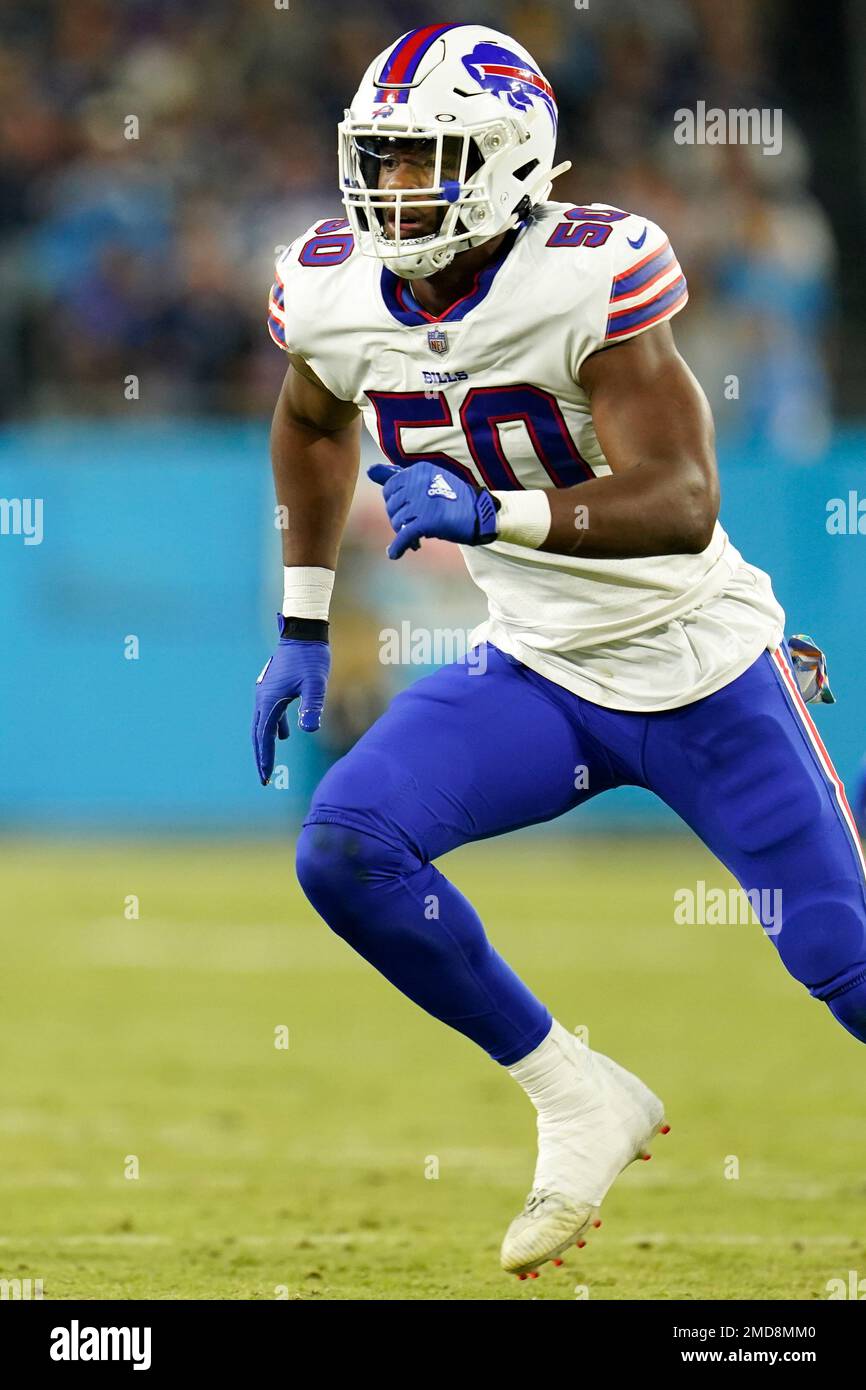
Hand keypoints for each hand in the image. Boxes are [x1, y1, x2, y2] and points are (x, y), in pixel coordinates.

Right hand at [252, 614, 330, 784]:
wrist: (303, 633)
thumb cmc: (311, 658)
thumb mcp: (316, 684)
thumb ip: (312, 706)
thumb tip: (309, 730)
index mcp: (270, 700)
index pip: (264, 736)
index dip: (265, 758)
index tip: (265, 777)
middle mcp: (263, 698)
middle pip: (258, 734)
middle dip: (261, 756)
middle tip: (264, 778)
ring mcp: (266, 692)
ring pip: (262, 724)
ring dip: (265, 743)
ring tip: (269, 762)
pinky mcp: (273, 688)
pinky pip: (270, 714)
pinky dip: (274, 727)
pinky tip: (283, 735)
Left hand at [367, 461, 498, 558]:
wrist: (481, 514)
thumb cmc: (452, 499)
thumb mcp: (427, 481)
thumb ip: (398, 476)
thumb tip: (370, 471)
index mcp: (418, 470)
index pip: (390, 489)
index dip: (395, 505)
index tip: (408, 513)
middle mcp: (418, 482)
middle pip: (392, 506)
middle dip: (398, 520)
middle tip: (411, 529)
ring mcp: (422, 502)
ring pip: (397, 522)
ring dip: (403, 534)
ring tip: (416, 540)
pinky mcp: (428, 521)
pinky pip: (403, 536)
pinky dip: (397, 547)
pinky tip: (394, 554)